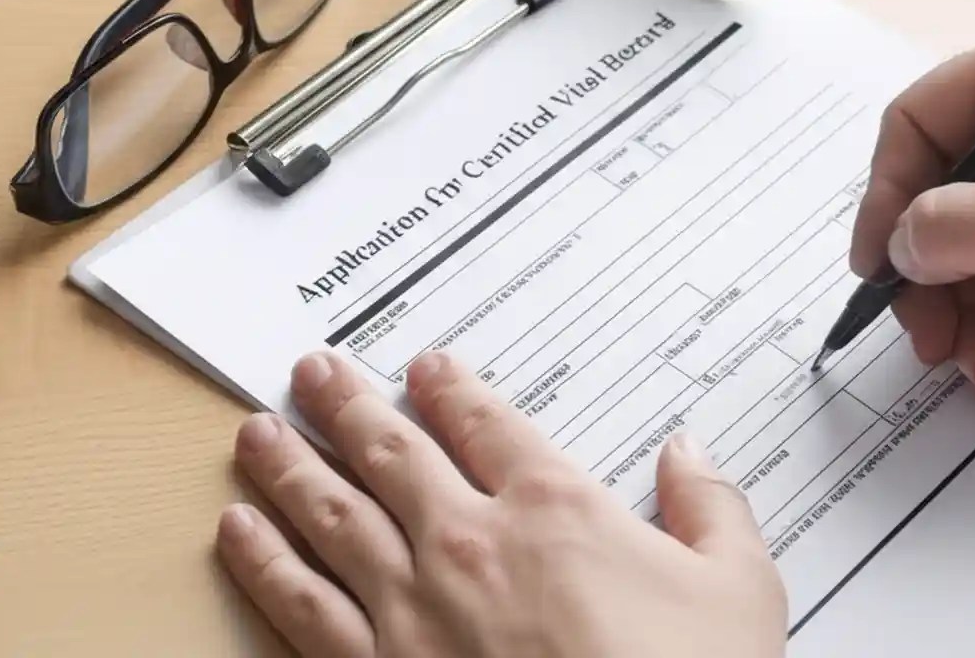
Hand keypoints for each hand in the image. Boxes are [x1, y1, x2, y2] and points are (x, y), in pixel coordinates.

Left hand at [216, 351, 786, 656]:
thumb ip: (712, 507)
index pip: (487, 424)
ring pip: (332, 513)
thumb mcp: (737, 588)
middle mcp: (472, 543)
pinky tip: (237, 528)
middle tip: (315, 371)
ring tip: (258, 430)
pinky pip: (302, 603)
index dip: (450, 387)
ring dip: (290, 464)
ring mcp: (415, 607)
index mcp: (555, 510)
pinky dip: (263, 560)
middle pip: (391, 451)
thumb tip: (689, 453)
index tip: (426, 366)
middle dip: (347, 403)